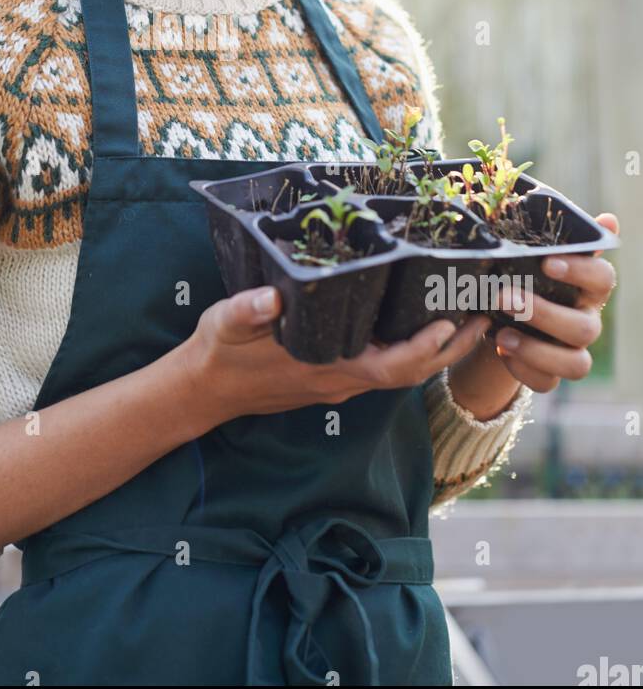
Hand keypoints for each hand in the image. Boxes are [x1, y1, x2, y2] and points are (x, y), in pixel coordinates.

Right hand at [179, 285, 491, 424]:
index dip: (425, 348)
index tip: (451, 321)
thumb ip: (248, 310)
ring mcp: (340, 383)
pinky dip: (412, 348)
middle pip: (412, 371)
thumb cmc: (218, 353)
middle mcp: (342, 381)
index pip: (390, 365)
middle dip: (452, 347)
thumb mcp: (226, 323)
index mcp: (326, 367)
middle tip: (485, 311)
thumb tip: (272, 296)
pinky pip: (385, 366)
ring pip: (402, 371)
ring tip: (467, 313)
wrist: (203, 392)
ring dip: (439, 348)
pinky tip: (420, 322)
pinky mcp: (335, 378)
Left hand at [492, 212, 618, 392]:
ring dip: (537, 350)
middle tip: (504, 297)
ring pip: (577, 364)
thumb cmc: (528, 275)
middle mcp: (587, 320)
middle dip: (544, 314)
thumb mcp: (536, 254)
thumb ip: (564, 238)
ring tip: (501, 335)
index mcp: (589, 287)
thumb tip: (610, 221)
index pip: (603, 278)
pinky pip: (549, 384)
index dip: (580, 271)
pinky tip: (501, 351)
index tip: (548, 262)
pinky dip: (524, 370)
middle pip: (586, 327)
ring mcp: (573, 351)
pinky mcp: (553, 375)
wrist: (503, 312)